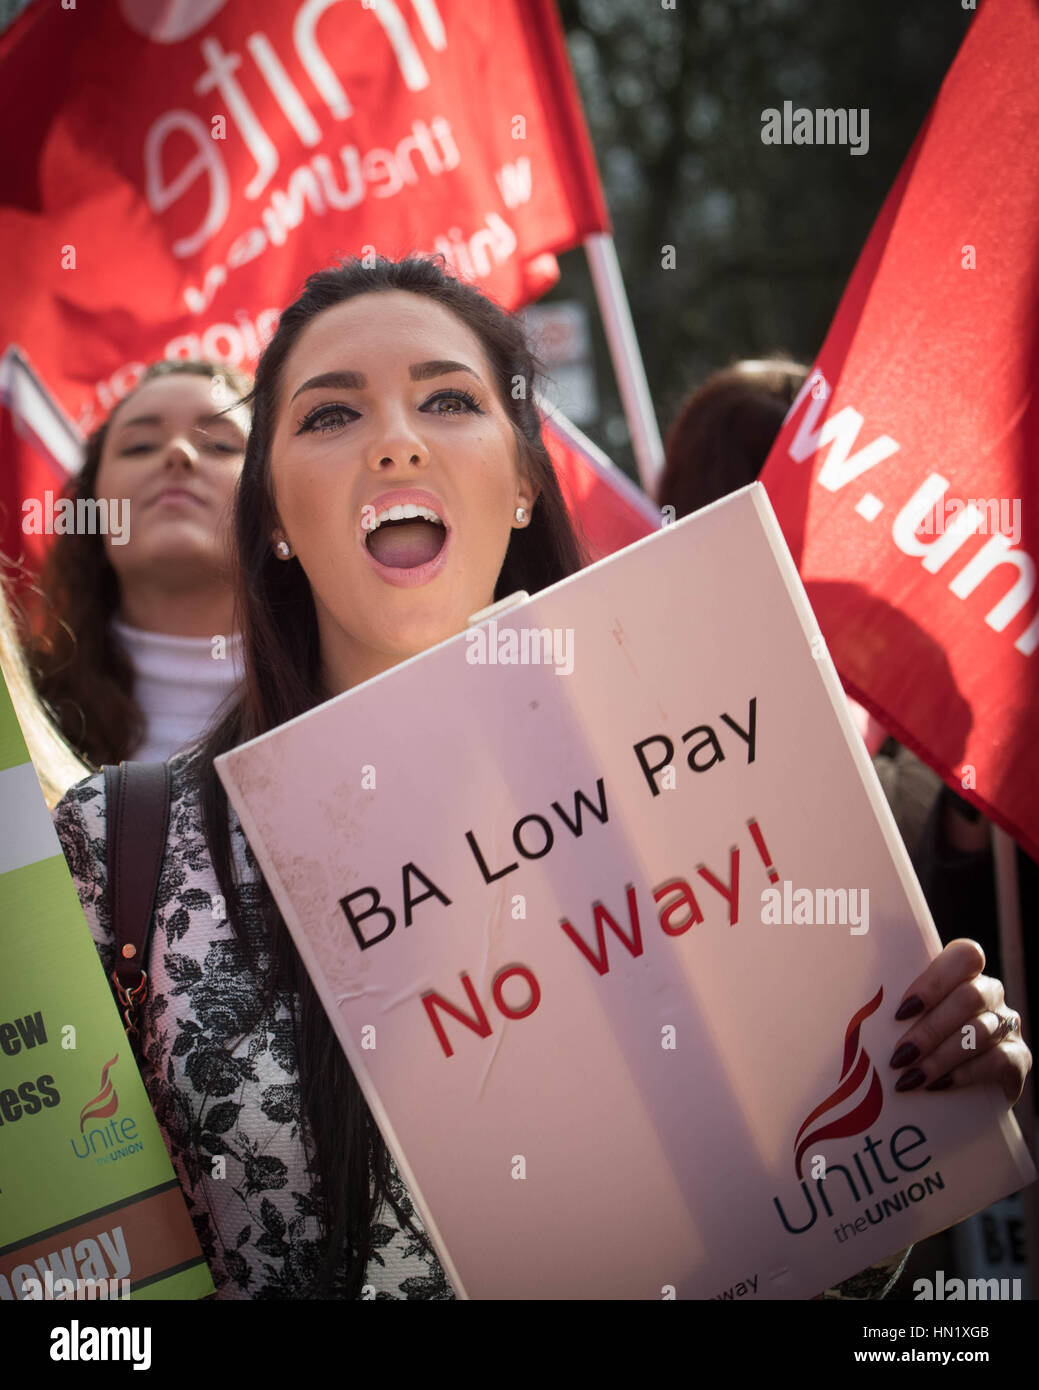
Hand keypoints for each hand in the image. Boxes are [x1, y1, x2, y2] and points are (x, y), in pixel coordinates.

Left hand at [888, 939, 1030, 1105]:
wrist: (964, 1090)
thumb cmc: (922, 1042)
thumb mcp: (909, 1019)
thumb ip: (894, 1008)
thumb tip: (844, 1009)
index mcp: (964, 974)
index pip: (965, 956)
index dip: (935, 981)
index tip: (902, 1011)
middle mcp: (989, 994)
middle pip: (969, 997)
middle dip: (930, 1028)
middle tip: (899, 1055)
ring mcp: (1007, 1024)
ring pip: (980, 1030)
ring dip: (941, 1055)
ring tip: (910, 1077)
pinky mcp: (1019, 1058)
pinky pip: (998, 1060)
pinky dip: (964, 1073)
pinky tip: (938, 1086)